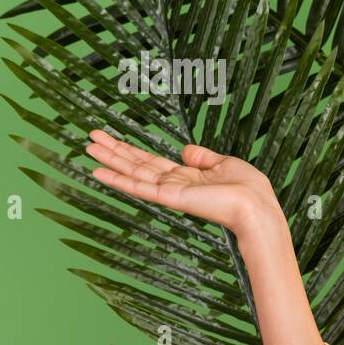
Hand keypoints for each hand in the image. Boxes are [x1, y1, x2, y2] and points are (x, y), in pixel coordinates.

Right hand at [84, 128, 279, 238]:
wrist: (256, 206)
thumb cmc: (249, 189)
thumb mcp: (225, 163)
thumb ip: (203, 157)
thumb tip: (185, 149)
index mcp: (188, 177)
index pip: (152, 162)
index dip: (132, 150)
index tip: (113, 139)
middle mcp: (174, 185)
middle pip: (137, 165)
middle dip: (114, 151)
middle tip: (90, 138)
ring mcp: (170, 192)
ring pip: (132, 174)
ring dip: (110, 161)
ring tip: (87, 148)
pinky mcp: (169, 197)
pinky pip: (138, 187)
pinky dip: (117, 180)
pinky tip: (98, 172)